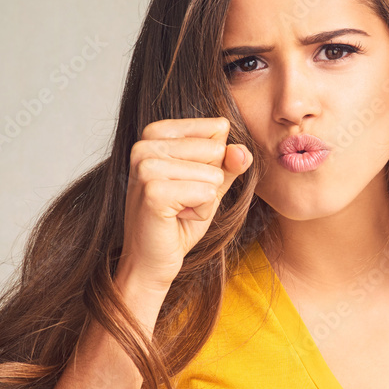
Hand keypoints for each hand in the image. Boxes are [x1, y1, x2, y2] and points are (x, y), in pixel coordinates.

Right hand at [119, 116, 251, 290]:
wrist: (152, 259)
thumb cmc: (178, 220)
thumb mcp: (210, 184)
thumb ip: (228, 163)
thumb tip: (243, 151)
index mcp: (156, 133)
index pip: (216, 129)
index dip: (213, 163)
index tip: (187, 184)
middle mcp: (145, 144)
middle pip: (215, 149)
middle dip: (208, 183)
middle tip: (182, 201)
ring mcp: (146, 166)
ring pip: (212, 173)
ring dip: (204, 200)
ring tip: (178, 210)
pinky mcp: (154, 191)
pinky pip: (207, 193)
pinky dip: (201, 212)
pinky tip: (177, 218)